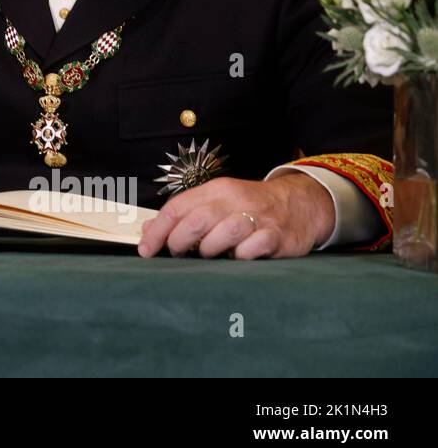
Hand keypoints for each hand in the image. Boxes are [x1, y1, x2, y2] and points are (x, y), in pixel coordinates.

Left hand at [136, 174, 334, 259]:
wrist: (300, 203)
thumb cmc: (250, 207)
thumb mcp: (216, 203)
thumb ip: (184, 215)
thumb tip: (148, 230)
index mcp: (216, 190)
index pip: (177, 207)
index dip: (157, 230)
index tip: (146, 249)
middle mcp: (236, 200)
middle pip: (197, 220)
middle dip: (179, 241)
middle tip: (177, 253)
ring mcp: (259, 217)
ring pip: (225, 233)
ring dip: (210, 250)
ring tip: (209, 255)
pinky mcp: (277, 236)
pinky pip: (253, 249)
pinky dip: (241, 257)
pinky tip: (238, 258)